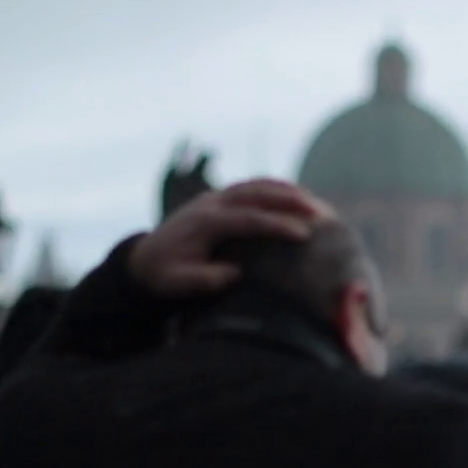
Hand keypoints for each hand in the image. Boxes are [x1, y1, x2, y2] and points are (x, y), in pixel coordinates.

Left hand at [129, 180, 327, 295]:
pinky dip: (278, 189)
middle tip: (322, 214)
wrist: (145, 258)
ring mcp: (217, 197)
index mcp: (204, 222)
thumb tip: (233, 274)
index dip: (276, 225)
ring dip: (289, 192)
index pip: (247, 219)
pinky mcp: (222, 198)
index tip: (303, 235)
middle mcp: (211, 203)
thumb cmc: (164, 275)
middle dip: (291, 201)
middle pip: (257, 193)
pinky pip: (254, 187)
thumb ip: (203, 279)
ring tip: (318, 205)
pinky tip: (300, 200)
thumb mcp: (177, 283)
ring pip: (257, 185)